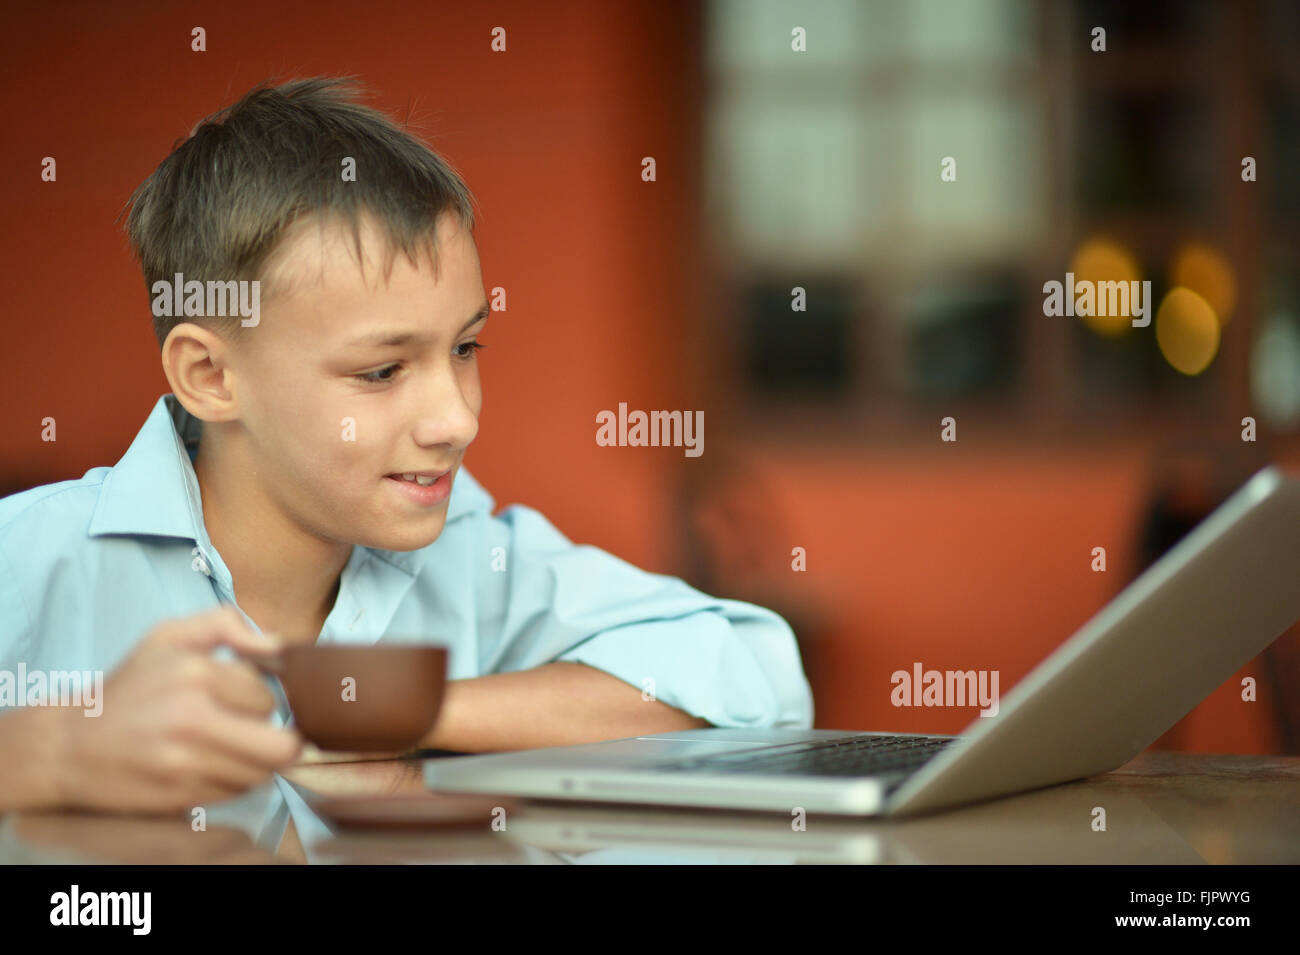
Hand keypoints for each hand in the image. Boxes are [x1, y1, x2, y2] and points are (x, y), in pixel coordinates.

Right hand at [49, 605, 302, 813]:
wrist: (67, 745)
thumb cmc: (128, 687)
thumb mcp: (168, 636)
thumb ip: (225, 624)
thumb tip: (278, 644)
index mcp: (196, 673)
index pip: (269, 699)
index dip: (260, 702)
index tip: (240, 703)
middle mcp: (192, 718)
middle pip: (280, 747)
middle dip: (276, 741)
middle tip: (255, 734)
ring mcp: (185, 762)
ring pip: (260, 774)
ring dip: (252, 764)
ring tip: (224, 749)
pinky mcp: (179, 796)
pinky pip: (234, 794)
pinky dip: (229, 783)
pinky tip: (204, 766)